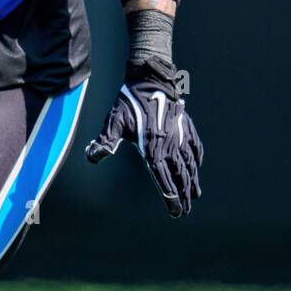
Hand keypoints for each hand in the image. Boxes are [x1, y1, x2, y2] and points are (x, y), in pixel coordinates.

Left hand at [85, 59, 202, 217]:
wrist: (150, 79)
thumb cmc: (129, 101)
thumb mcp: (114, 121)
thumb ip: (105, 141)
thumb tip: (93, 157)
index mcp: (153, 148)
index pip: (164, 179)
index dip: (170, 198)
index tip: (176, 211)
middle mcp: (170, 145)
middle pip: (179, 176)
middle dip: (183, 196)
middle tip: (185, 211)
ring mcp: (180, 135)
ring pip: (190, 164)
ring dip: (193, 181)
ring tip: (195, 195)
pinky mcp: (185, 126)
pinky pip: (195, 146)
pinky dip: (197, 157)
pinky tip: (197, 165)